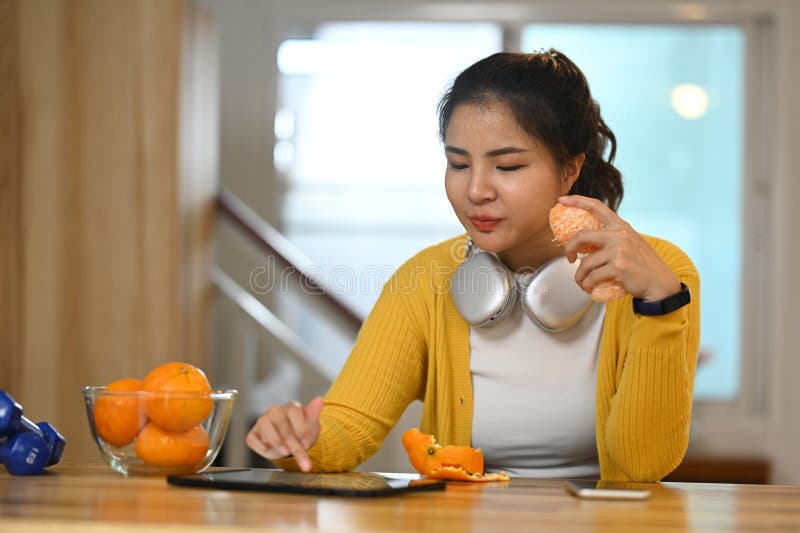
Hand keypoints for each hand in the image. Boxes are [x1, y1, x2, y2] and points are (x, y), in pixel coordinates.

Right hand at [246, 396, 323, 471]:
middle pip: (281, 422)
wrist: (294, 444)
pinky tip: (268, 449)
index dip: (301, 429)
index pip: (294, 412)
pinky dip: (259, 445)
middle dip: (291, 441)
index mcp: (291, 407)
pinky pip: (252, 438)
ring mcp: (263, 422)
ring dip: (275, 440)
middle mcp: (275, 412)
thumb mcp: (311, 424)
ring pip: (264, 425)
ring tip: (285, 451)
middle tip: (299, 453)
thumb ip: (314, 413)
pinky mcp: (254, 434)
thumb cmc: (302, 431)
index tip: (306, 443)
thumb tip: (319, 399)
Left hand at [558, 195, 680, 300]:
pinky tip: (589, 288)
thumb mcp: (630, 243)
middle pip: (582, 236)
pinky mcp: (618, 266)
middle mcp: (620, 235)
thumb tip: (586, 243)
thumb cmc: (642, 265)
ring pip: (585, 263)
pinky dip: (587, 285)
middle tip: (568, 258)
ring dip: (579, 276)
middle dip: (568, 248)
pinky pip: (592, 277)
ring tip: (582, 282)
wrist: (659, 284)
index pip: (597, 207)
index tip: (562, 200)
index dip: (577, 201)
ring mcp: (619, 250)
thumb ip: (612, 238)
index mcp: (621, 226)